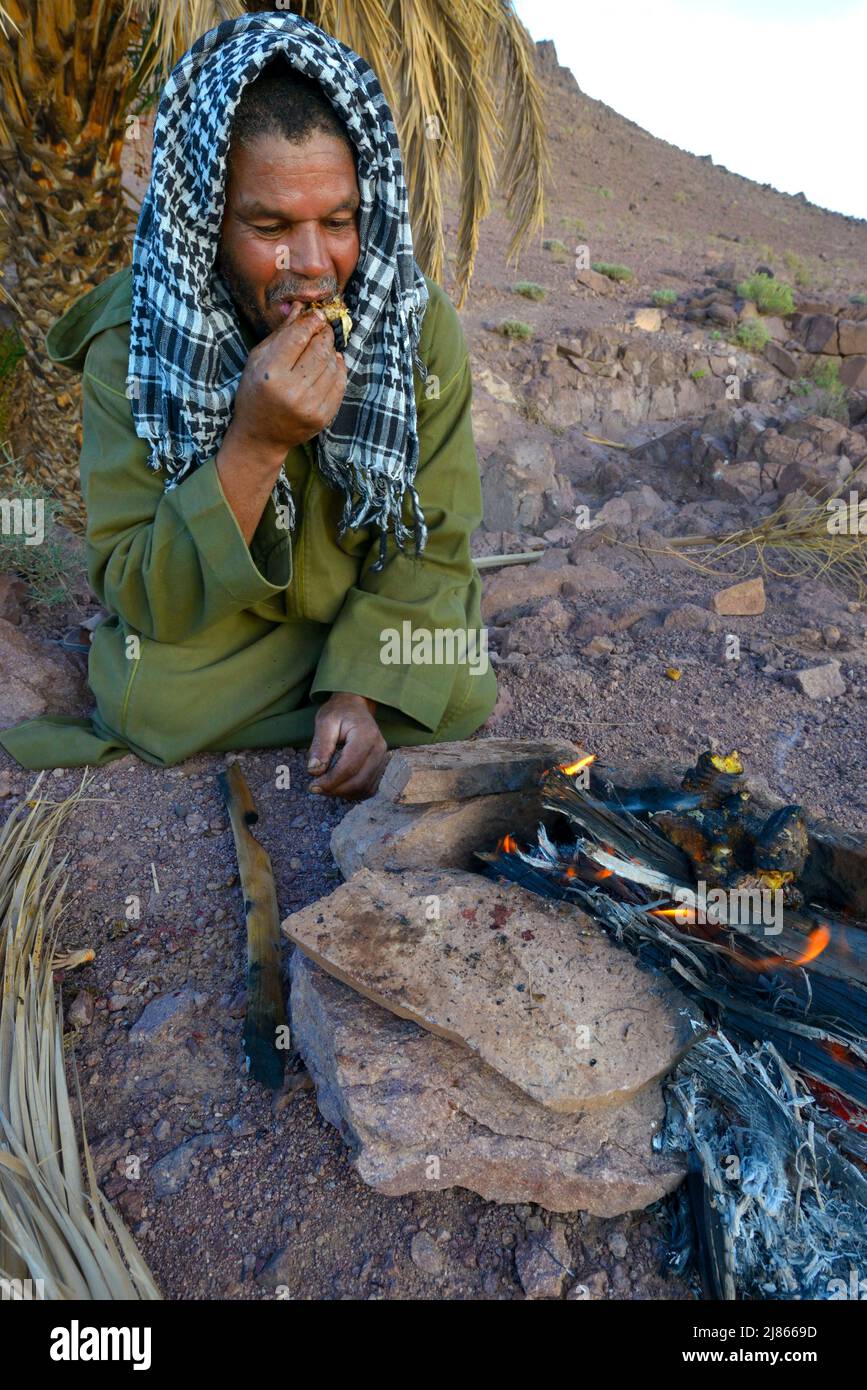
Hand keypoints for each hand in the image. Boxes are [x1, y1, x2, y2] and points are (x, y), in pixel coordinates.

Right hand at [226, 301, 346, 459]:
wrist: (260, 436)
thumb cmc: (255, 393)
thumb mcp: (257, 360)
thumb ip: (280, 334)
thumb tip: (301, 307)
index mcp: (271, 374)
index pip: (298, 337)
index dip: (311, 322)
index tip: (317, 315)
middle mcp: (292, 391)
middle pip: (319, 349)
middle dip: (324, 334)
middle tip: (322, 329)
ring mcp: (310, 406)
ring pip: (332, 364)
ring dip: (330, 351)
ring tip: (322, 349)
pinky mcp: (323, 417)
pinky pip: (340, 384)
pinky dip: (338, 369)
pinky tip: (330, 363)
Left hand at [307, 694, 387, 800]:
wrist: (355, 707)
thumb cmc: (339, 713)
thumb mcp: (324, 722)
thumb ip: (320, 745)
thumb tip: (314, 770)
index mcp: (366, 736)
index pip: (349, 767)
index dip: (330, 781)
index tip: (313, 786)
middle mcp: (379, 749)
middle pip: (358, 781)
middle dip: (335, 789)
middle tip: (316, 788)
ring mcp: (383, 759)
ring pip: (364, 788)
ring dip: (343, 793)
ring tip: (326, 786)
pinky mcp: (381, 766)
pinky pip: (369, 787)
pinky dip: (353, 792)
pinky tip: (338, 786)